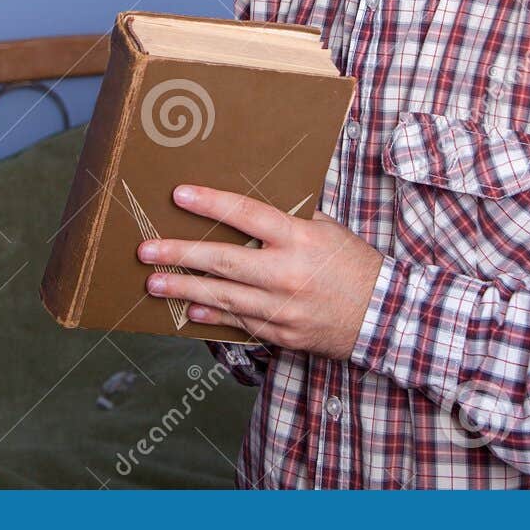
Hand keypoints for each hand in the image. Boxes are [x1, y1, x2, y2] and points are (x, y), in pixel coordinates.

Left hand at [138, 184, 383, 358]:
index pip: (248, 214)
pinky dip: (214, 316)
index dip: (212, 204)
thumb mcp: (329, 230)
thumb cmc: (356, 266)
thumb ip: (292, 219)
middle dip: (181, 254)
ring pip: (224, 297)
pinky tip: (191, 311)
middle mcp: (287, 273)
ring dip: (185, 290)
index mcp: (299, 239)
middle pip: (224, 261)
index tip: (180, 195)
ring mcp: (283, 307)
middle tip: (146, 250)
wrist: (384, 315)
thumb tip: (252, 207)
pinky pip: (240, 323)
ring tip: (154, 283)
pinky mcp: (283, 334)